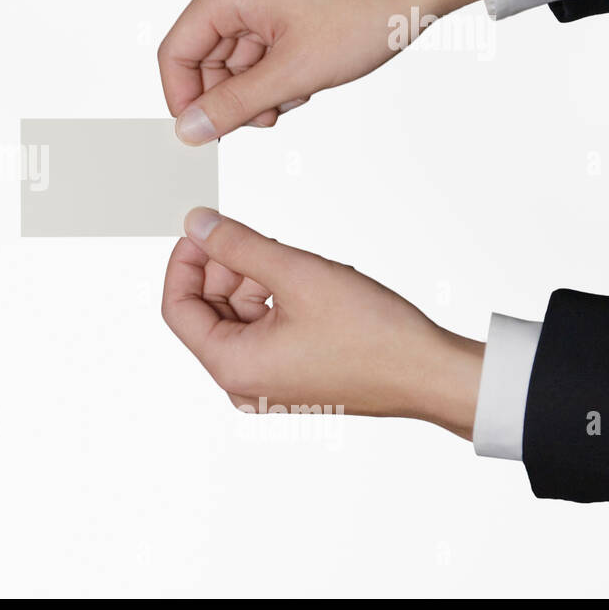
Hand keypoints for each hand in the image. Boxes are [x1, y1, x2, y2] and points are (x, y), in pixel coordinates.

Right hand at [158, 0, 491, 143]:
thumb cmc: (368, 10)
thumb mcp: (293, 73)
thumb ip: (233, 105)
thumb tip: (189, 129)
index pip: (175, 53)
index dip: (184, 100)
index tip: (205, 133)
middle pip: (203, 55)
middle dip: (230, 95)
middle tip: (265, 119)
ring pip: (234, 53)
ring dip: (256, 86)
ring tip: (296, 95)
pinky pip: (258, 41)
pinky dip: (275, 68)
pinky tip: (306, 79)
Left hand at [161, 208, 481, 436]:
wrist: (430, 373)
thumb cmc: (373, 336)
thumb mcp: (296, 273)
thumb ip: (239, 245)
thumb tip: (198, 224)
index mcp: (233, 367)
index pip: (177, 309)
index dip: (184, 263)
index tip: (199, 230)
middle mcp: (242, 385)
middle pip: (206, 313)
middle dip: (221, 269)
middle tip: (245, 233)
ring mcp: (267, 385)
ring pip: (236, 319)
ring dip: (250, 281)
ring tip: (285, 257)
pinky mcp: (290, 378)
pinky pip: (262, 332)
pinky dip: (271, 301)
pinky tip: (300, 279)